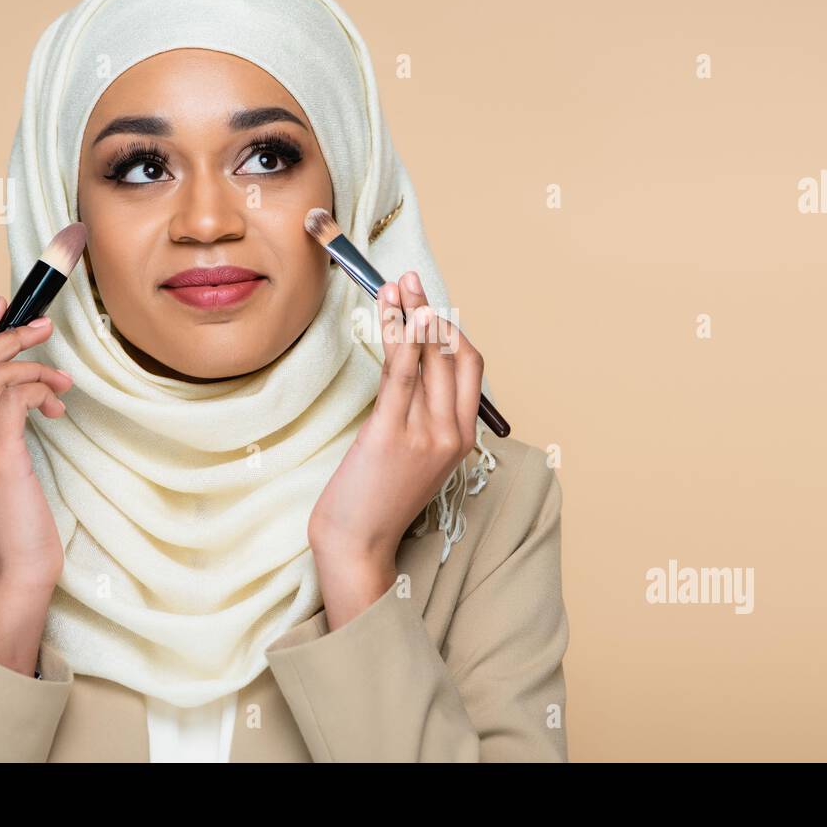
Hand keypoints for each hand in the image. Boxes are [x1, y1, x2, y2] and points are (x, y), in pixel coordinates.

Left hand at [308, 270, 483, 627]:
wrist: (357, 545)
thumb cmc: (377, 502)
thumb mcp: (412, 458)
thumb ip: (420, 417)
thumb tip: (411, 368)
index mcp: (463, 440)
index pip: (469, 368)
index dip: (451, 330)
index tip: (429, 306)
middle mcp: (452, 434)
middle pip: (453, 354)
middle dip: (433, 311)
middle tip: (410, 281)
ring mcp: (426, 434)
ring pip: (428, 356)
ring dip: (413, 311)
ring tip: (397, 282)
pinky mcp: (392, 432)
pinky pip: (402, 371)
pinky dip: (402, 334)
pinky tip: (395, 310)